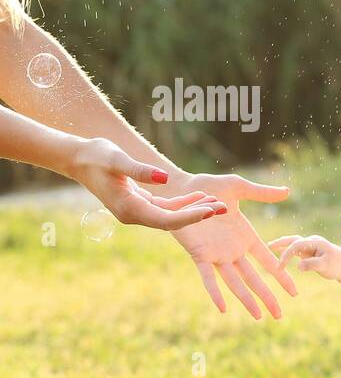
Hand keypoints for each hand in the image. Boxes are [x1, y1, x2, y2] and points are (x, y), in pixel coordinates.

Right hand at [67, 136, 227, 229]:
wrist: (78, 158)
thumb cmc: (96, 156)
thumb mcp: (117, 159)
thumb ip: (140, 170)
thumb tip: (164, 178)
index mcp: (129, 209)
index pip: (166, 220)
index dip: (189, 217)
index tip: (210, 212)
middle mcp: (134, 215)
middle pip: (173, 221)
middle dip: (198, 215)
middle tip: (224, 209)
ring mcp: (137, 211)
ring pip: (172, 215)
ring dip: (194, 209)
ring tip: (219, 204)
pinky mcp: (140, 203)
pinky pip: (166, 207)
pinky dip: (183, 203)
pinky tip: (201, 197)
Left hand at [166, 171, 298, 319]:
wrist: (180, 187)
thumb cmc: (208, 185)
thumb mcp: (239, 188)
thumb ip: (262, 193)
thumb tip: (287, 192)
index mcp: (245, 237)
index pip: (269, 262)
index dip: (281, 277)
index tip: (294, 292)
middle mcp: (233, 250)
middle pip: (254, 279)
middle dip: (268, 297)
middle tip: (279, 315)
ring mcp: (217, 254)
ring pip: (235, 282)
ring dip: (247, 300)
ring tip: (258, 317)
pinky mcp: (199, 254)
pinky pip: (208, 277)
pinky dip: (215, 293)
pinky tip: (224, 308)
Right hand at [268, 234, 340, 280]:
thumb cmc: (337, 265)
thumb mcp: (327, 265)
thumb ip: (313, 264)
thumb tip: (299, 266)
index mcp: (315, 242)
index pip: (296, 245)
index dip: (286, 255)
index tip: (279, 267)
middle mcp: (311, 242)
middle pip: (293, 239)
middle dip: (281, 243)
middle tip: (268, 246)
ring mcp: (309, 246)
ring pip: (293, 243)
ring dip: (282, 244)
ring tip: (270, 246)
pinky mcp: (308, 251)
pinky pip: (295, 249)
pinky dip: (286, 250)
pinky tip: (278, 251)